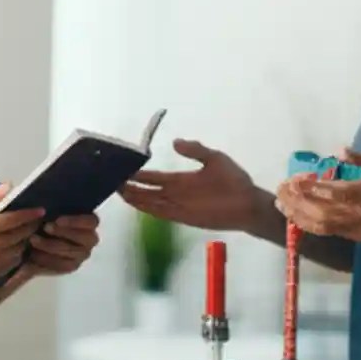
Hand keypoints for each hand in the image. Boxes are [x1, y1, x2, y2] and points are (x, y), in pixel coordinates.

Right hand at [0, 185, 44, 286]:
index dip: (31, 214)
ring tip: (24, 235)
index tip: (41, 210)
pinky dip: (16, 254)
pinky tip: (13, 248)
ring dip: (24, 241)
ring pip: (21, 249)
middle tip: (34, 222)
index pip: (17, 218)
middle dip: (30, 227)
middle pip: (22, 234)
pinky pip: (14, 262)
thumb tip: (9, 186)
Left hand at [27, 214, 99, 275]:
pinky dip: (47, 259)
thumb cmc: (48, 218)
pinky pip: (62, 265)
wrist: (37, 236)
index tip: (58, 220)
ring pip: (71, 252)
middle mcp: (90, 239)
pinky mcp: (72, 266)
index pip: (91, 222)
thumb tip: (48, 207)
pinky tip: (34, 254)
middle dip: (63, 233)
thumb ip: (54, 208)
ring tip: (33, 239)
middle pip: (83, 238)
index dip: (76, 221)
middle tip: (45, 228)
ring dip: (51, 246)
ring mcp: (82, 254)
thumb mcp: (51, 210)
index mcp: (90, 222)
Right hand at [119, 139, 262, 231]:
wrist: (247, 203)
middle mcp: (176, 193)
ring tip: (117, 191)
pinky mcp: (183, 217)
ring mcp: (178, 206)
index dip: (139, 174)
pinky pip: (160, 212)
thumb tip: (174, 142)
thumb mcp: (214, 158)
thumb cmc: (234, 180)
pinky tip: (135, 203)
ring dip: (135, 197)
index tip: (124, 168)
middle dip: (131, 186)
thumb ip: (195, 150)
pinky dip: (147, 208)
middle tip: (112, 180)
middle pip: (148, 191)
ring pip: (150, 202)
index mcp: (182, 180)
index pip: (154, 177)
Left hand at [275, 148, 360, 242]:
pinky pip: (328, 232)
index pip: (333, 193)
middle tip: (281, 190)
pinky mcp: (355, 237)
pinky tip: (297, 216)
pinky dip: (310, 224)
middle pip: (321, 211)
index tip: (294, 180)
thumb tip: (339, 151)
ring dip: (299, 215)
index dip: (311, 188)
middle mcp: (358, 213)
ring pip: (321, 225)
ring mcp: (355, 228)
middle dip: (298, 202)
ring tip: (282, 204)